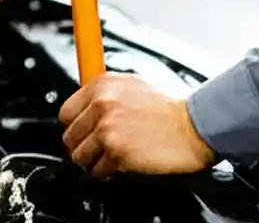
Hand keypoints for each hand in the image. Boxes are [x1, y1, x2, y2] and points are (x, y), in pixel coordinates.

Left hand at [58, 73, 217, 178]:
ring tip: (109, 157)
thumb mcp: (132, 85)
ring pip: (79, 156)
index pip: (66, 112)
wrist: (192, 127)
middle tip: (98, 149)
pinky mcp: (117, 152)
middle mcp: (101, 105)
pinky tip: (121, 164)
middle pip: (69, 136)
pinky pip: (97, 171)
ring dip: (93, 161)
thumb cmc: (168, 108)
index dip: (75, 127)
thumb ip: (106, 94)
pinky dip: (107, 172)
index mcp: (102, 85)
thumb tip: (87, 106)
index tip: (82, 133)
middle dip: (83, 146)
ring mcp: (107, 129)